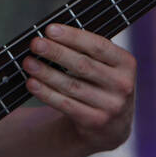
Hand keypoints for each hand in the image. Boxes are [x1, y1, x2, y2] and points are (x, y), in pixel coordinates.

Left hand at [22, 23, 135, 154]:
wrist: (112, 127)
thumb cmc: (102, 84)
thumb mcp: (108, 67)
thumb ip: (89, 51)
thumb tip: (52, 35)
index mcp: (127, 63)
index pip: (98, 46)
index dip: (73, 37)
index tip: (50, 29)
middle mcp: (122, 85)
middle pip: (83, 65)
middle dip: (56, 52)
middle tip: (35, 44)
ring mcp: (110, 106)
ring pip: (72, 86)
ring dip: (47, 73)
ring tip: (28, 63)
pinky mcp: (95, 122)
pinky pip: (66, 105)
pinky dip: (46, 93)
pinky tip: (32, 83)